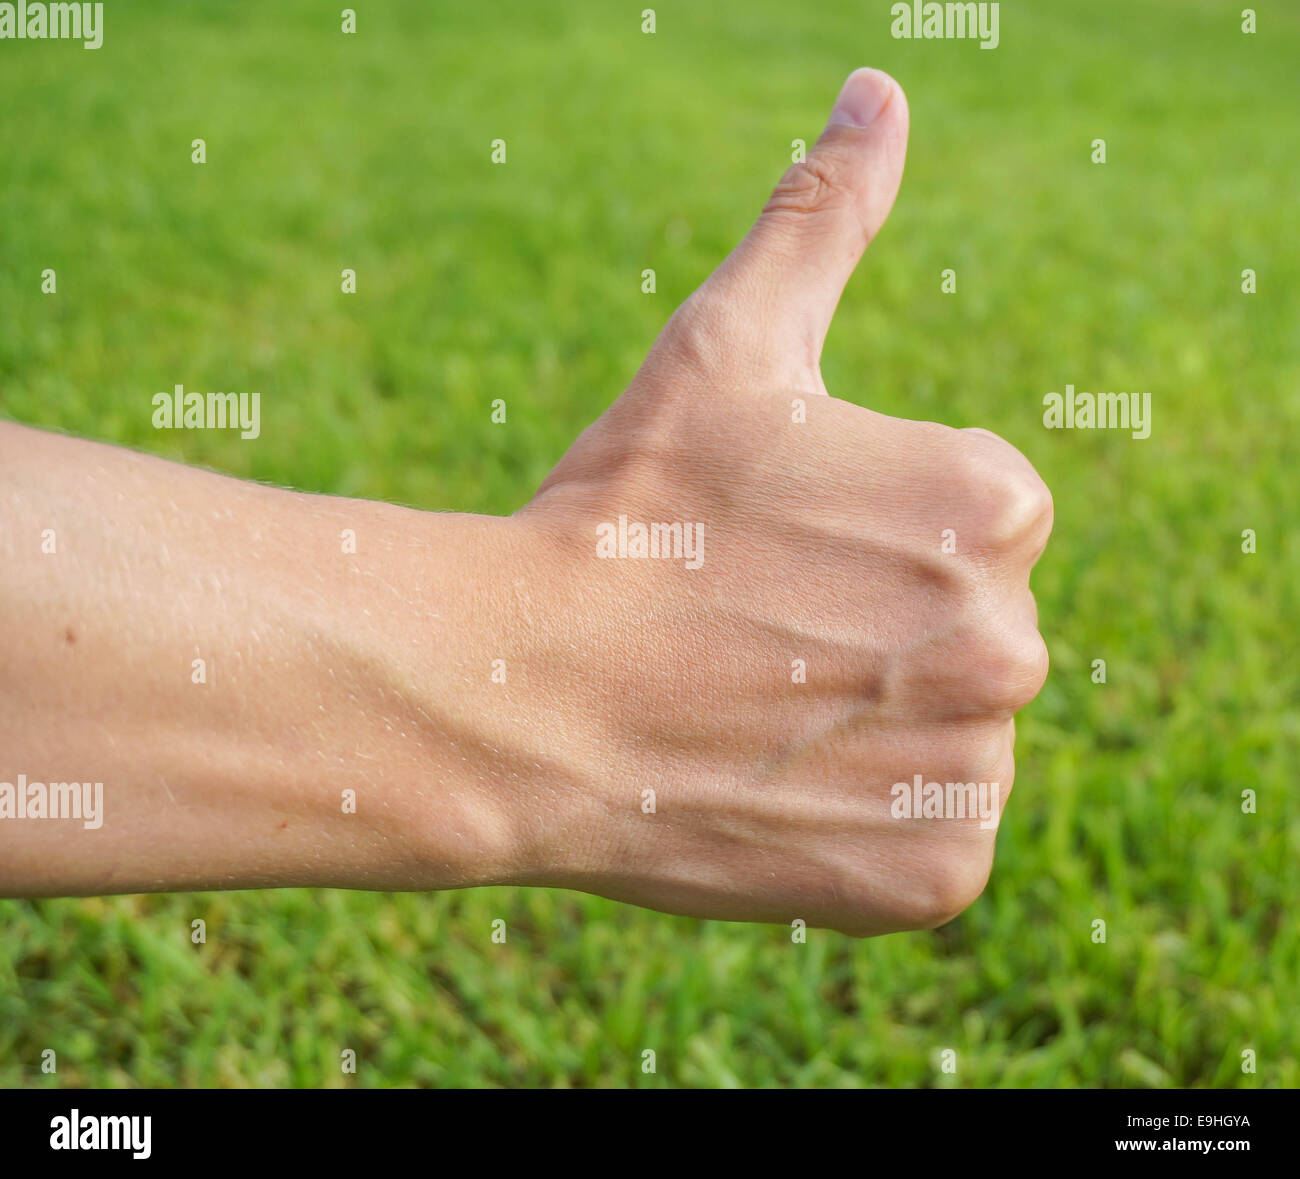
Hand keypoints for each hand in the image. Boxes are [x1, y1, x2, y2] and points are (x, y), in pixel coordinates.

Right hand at [510, 69, 1052, 934]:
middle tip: (747, 638)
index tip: (766, 558)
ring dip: (861, 734)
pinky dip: (862, 832)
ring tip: (749, 717)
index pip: (967, 528)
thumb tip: (880, 94)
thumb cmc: (622, 515)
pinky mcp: (935, 874)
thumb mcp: (729, 347)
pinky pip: (929, 848)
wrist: (524, 698)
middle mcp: (1013, 639)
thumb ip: (823, 217)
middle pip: (958, 640)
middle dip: (862, 639)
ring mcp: (973, 768)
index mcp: (989, 504)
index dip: (855, 545)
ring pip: (945, 743)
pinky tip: (772, 796)